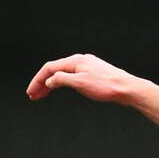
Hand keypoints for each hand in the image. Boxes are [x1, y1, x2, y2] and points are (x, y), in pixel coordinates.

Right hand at [26, 54, 150, 104]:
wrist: (127, 88)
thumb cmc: (106, 86)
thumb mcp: (80, 83)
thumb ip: (62, 80)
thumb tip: (49, 81)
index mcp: (75, 61)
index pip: (49, 68)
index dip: (37, 81)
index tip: (31, 93)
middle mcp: (80, 61)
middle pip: (55, 71)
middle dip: (42, 83)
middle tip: (34, 96)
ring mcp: (87, 67)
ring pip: (63, 74)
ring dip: (51, 84)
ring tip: (43, 95)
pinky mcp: (93, 73)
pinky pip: (71, 76)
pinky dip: (62, 83)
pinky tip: (61, 89)